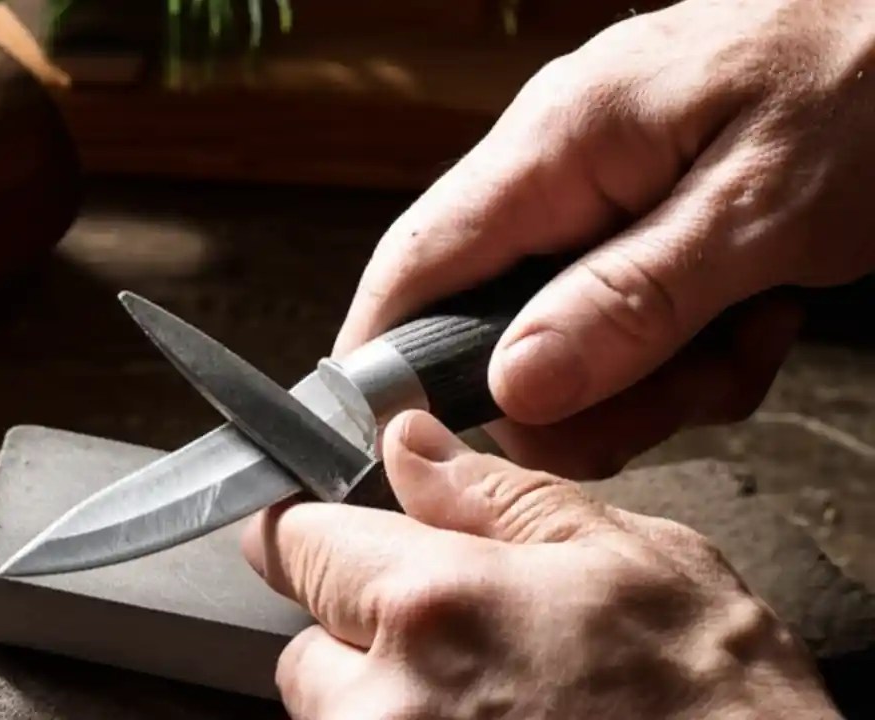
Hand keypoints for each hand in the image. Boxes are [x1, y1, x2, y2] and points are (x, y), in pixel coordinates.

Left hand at [241, 410, 839, 719]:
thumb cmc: (721, 705)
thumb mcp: (635, 559)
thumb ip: (498, 498)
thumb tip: (409, 445)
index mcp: (435, 603)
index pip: (296, 543)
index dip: (311, 534)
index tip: (324, 540)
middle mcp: (385, 706)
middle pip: (304, 649)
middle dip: (359, 636)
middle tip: (458, 643)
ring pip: (338, 719)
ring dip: (387, 705)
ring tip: (496, 702)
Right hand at [334, 0, 874, 477]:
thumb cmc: (872, 77)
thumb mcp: (760, 212)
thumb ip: (633, 301)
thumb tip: (514, 385)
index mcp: (560, 142)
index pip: (417, 261)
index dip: (384, 356)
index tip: (389, 438)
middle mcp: (560, 163)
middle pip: (495, 320)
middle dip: (577, 391)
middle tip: (661, 408)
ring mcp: (601, 188)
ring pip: (565, 333)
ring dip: (650, 374)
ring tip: (739, 345)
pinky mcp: (643, 213)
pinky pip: (622, 313)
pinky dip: (685, 349)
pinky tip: (753, 320)